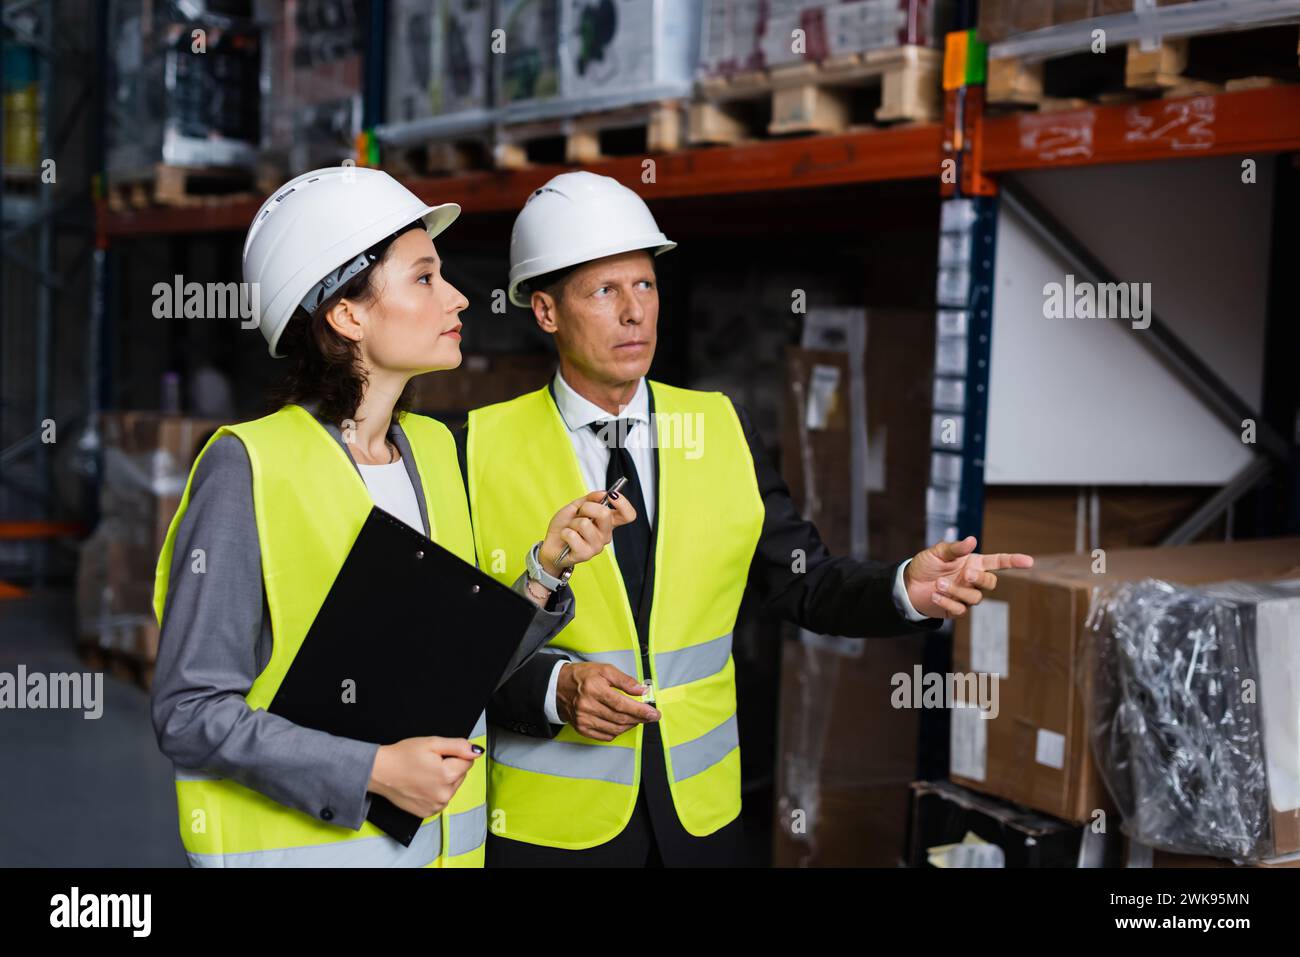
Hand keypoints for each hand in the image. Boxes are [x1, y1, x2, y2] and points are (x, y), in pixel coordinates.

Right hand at [367, 736, 482, 818]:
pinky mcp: (428, 812)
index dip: (454, 754)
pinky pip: (441, 798)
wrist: (380, 772)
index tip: (438, 754)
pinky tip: (422, 785)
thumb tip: (477, 751)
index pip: (467, 762)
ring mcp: (437, 805)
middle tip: (429, 762)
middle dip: (450, 767)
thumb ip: (458, 746)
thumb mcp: (432, 743)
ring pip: (452, 787)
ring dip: (444, 780)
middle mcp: (445, 794)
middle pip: (460, 775)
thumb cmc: (403, 755)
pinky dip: (435, 791)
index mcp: (448, 775)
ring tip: (424, 773)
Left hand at [539, 490, 636, 575]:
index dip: (623, 503)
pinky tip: (566, 539)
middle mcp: (606, 535)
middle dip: (587, 507)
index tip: (612, 495)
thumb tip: (603, 493)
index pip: (628, 515)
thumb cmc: (565, 526)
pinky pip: (572, 535)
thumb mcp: (576, 506)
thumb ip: (590, 499)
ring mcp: (597, 546)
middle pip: (605, 514)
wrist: (551, 544)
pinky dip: (565, 533)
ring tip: (571, 529)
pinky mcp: (585, 555)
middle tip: (579, 513)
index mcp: (607, 523)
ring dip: (572, 523)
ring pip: (585, 524)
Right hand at [557, 662, 658, 741]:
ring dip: (630, 725)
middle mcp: (587, 706)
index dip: (640, 710)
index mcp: (594, 689)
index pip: (622, 704)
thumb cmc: (583, 676)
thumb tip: (642, 690)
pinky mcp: (581, 728)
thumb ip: (625, 680)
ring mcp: (583, 719)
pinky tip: (623, 724)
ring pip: (615, 729)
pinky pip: (605, 735)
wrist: (558, 686)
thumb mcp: (604, 670)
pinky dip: (618, 732)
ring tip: (638, 719)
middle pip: (620, 718)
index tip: (654, 713)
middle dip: (639, 719)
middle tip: (650, 716)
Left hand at [904, 536, 1033, 618]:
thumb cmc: (926, 565)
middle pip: (991, 583)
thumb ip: (955, 548)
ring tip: (939, 584)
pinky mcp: (956, 610)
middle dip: (981, 579)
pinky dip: (947, 602)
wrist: (908, 585)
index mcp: (973, 563)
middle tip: (967, 574)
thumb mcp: (937, 552)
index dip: (1013, 561)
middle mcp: (973, 580)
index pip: (998, 562)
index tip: (1029, 561)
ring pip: (975, 598)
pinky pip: (960, 610)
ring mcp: (966, 595)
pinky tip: (935, 595)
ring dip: (958, 591)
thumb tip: (972, 540)